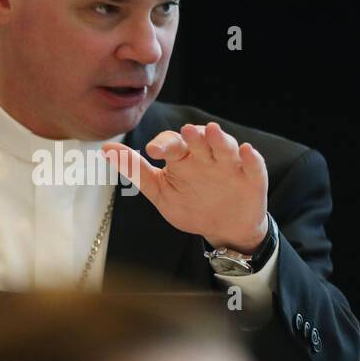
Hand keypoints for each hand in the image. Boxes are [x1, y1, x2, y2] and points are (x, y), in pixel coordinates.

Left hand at [103, 122, 268, 251]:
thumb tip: (106, 148)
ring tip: (212, 131)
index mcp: (183, 158)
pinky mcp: (252, 177)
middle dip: (193, 136)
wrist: (224, 228)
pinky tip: (246, 151)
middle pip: (199, 140)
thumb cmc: (191, 206)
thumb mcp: (160, 191)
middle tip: (186, 132)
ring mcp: (229, 165)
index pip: (172, 144)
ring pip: (225, 146)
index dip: (164, 145)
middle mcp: (206, 156)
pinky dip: (251, 157)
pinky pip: (253, 164)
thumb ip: (135, 170)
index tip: (152, 153)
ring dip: (219, 138)